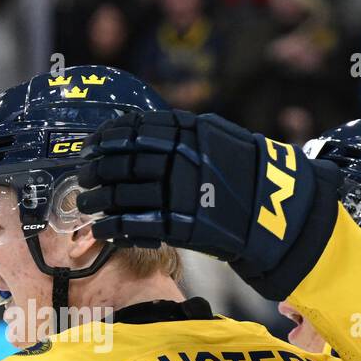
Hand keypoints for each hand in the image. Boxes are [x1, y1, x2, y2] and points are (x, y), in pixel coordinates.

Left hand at [75, 109, 329, 297]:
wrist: (277, 210)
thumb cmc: (243, 173)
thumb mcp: (214, 138)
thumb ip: (177, 135)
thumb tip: (133, 133)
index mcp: (187, 133)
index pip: (131, 131)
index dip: (104, 140)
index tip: (90, 147)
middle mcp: (181, 159)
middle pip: (121, 164)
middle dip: (95, 171)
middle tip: (83, 178)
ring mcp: (181, 192)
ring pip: (123, 195)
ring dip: (98, 202)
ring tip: (87, 206)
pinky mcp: (183, 225)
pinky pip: (137, 226)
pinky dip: (114, 228)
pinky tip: (103, 230)